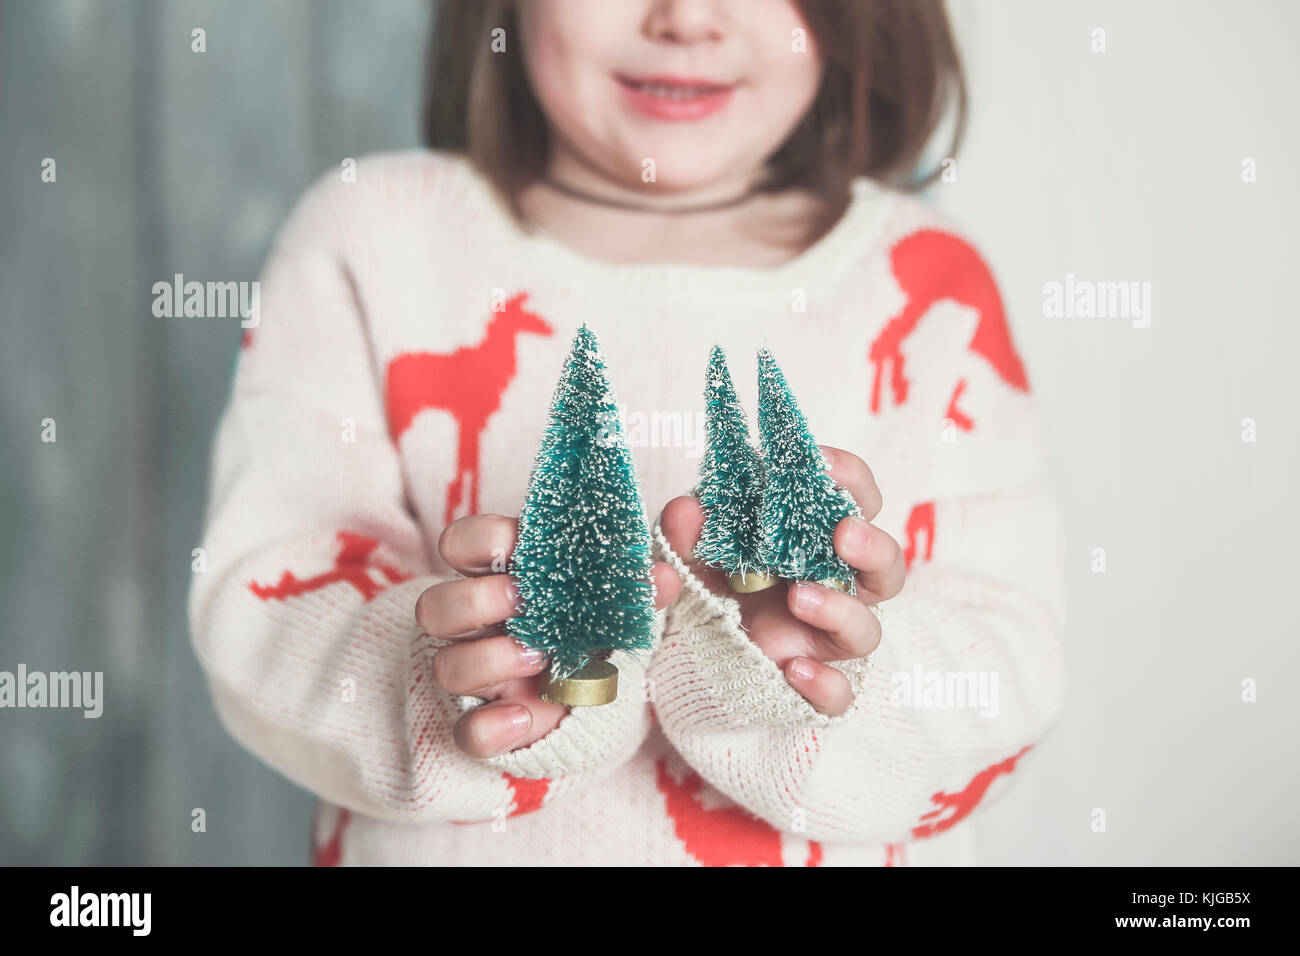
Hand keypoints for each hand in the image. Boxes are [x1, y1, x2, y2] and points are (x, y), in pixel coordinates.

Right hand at [417, 514, 680, 758]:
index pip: (461, 543)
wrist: (607, 691)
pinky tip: (529, 716)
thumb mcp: (625, 590)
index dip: (479, 539)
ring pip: (447, 666)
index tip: (516, 545)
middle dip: (475, 600)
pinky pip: (468, 731)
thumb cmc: (601, 623)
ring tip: (542, 657)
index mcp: (501, 576)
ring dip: (490, 659)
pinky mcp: (489, 725)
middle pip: (436, 605)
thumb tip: (683, 515)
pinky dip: (491, 726)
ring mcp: (478, 677)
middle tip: (525, 601)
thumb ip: (645, 557)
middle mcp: (478, 625)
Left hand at [660, 446, 903, 717]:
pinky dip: (825, 683)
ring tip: (798, 597)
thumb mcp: (685, 554)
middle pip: (886, 566)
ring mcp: (827, 640)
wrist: (684, 658)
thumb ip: (683, 533)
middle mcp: (833, 587)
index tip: (823, 464)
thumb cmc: (704, 587)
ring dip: (841, 610)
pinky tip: (794, 670)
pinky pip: (840, 695)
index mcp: (813, 541)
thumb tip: (686, 509)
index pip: (855, 500)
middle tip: (842, 535)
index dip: (849, 478)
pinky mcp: (813, 686)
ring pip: (868, 630)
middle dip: (872, 546)